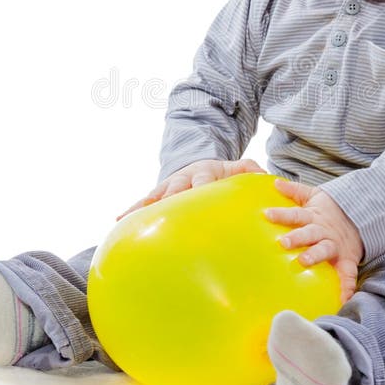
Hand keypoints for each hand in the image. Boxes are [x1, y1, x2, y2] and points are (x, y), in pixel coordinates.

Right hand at [116, 158, 266, 220]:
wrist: (202, 164)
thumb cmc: (223, 173)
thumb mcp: (238, 167)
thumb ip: (250, 170)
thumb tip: (266, 176)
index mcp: (202, 173)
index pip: (200, 181)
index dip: (198, 189)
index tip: (197, 197)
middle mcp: (182, 179)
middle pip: (174, 190)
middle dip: (169, 201)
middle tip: (164, 216)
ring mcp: (168, 187)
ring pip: (154, 196)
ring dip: (143, 207)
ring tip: (128, 218)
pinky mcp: (158, 195)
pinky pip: (143, 203)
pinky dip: (132, 211)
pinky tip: (119, 220)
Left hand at [264, 179, 363, 305]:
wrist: (361, 216)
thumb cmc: (330, 208)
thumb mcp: (315, 195)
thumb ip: (294, 190)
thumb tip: (275, 182)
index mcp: (313, 217)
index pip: (295, 214)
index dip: (281, 214)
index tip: (267, 214)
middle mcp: (323, 231)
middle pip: (308, 233)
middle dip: (296, 237)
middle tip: (282, 242)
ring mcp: (335, 245)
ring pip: (324, 250)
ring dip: (314, 255)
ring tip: (304, 261)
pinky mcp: (347, 259)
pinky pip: (348, 274)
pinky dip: (347, 287)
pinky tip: (342, 300)